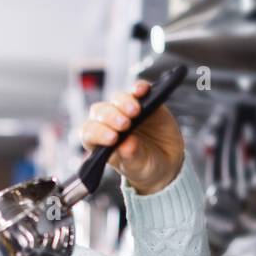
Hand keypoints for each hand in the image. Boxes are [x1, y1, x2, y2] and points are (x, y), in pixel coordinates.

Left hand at [80, 79, 184, 194]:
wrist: (166, 161)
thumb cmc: (144, 167)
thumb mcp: (138, 168)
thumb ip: (131, 157)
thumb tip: (127, 144)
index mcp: (99, 142)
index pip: (89, 133)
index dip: (98, 132)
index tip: (112, 138)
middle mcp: (108, 123)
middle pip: (101, 112)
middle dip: (111, 116)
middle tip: (125, 124)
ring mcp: (125, 110)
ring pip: (117, 99)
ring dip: (123, 102)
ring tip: (135, 111)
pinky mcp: (144, 101)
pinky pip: (137, 89)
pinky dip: (139, 87)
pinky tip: (142, 90)